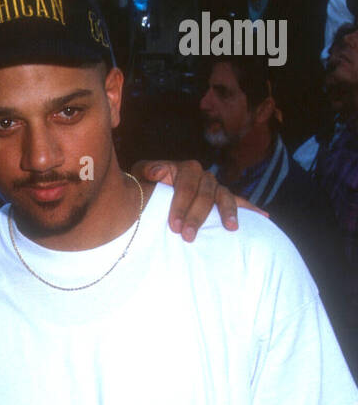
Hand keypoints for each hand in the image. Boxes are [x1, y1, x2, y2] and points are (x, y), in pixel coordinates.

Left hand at [133, 159, 249, 239]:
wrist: (150, 193)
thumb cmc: (145, 186)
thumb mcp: (140, 176)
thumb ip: (147, 171)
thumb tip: (158, 173)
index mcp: (185, 169)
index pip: (187, 183)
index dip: (181, 203)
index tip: (173, 226)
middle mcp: (203, 176)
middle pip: (206, 193)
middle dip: (197, 215)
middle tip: (187, 236)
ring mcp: (215, 188)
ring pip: (224, 196)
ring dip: (227, 212)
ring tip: (230, 228)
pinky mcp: (222, 201)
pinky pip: (240, 202)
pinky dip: (252, 209)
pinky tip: (265, 217)